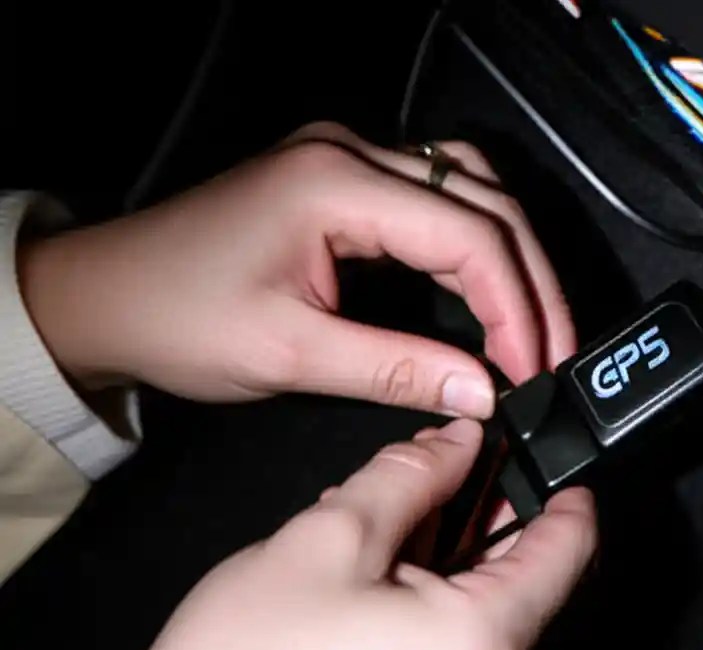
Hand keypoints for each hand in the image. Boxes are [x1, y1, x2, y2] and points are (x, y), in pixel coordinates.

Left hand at [17, 122, 574, 416]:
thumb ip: (398, 370)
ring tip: (533, 323)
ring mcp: (347, 158)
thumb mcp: (290, 356)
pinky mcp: (342, 178)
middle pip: (485, 200)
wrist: (101, 295)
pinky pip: (437, 194)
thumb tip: (486, 394)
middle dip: (530, 281)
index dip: (515, 306)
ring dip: (511, 253)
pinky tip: (486, 290)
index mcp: (337, 185)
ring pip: (471, 187)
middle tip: (553, 354)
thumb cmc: (175, 320)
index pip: (468, 234)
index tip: (533, 370)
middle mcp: (351, 153)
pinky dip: (474, 241)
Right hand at [106, 419, 596, 649]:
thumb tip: (460, 440)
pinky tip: (388, 576)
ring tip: (396, 526)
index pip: (570, 550)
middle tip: (448, 471)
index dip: (564, 490)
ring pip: (490, 614)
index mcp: (483, 644)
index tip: (550, 453)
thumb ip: (411, 477)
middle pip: (528, 580)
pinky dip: (440, 606)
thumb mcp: (329, 538)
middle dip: (491, 517)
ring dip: (458, 561)